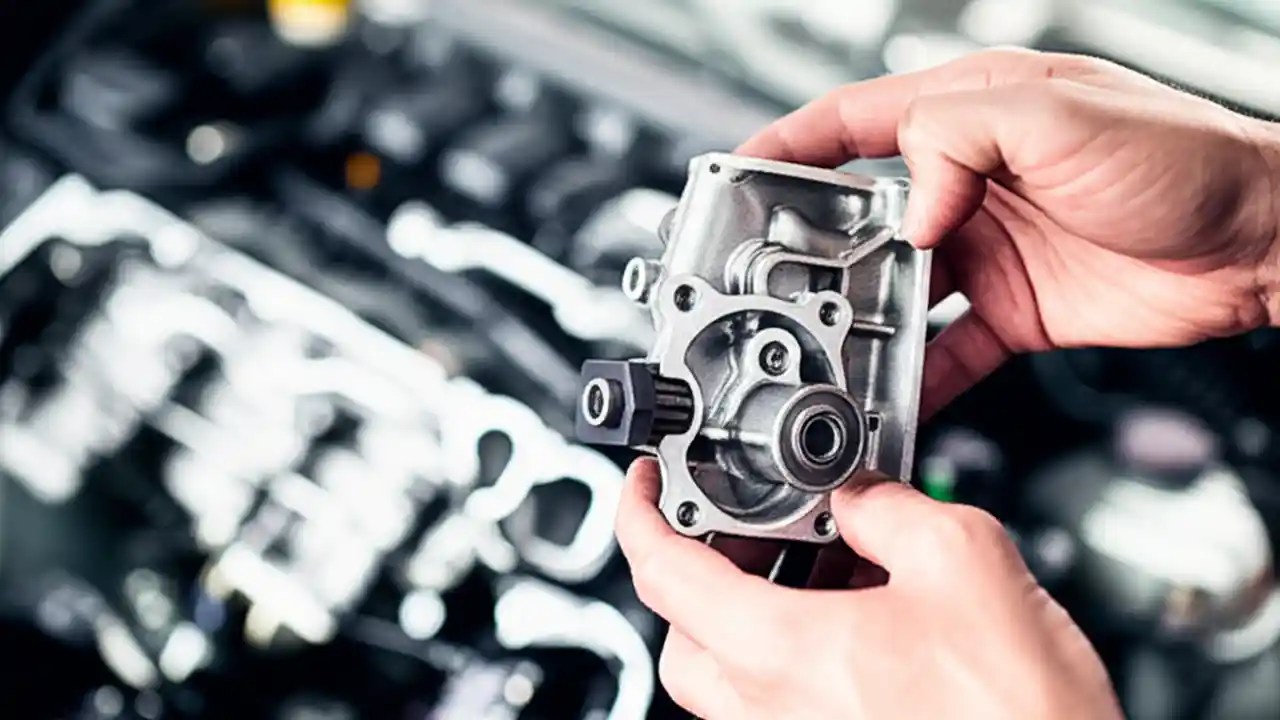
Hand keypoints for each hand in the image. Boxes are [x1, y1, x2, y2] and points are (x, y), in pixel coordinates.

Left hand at [616, 459, 1120, 719]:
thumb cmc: (1020, 713)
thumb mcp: (964, 558)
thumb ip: (886, 507)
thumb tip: (856, 493)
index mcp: (779, 650)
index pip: (663, 572)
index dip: (639, 514)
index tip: (643, 486)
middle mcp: (770, 709)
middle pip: (684, 634)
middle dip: (701, 572)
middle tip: (743, 531)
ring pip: (728, 677)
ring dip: (750, 616)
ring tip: (819, 574)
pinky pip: (777, 707)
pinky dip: (793, 660)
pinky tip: (859, 630)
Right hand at [739, 48, 1279, 416]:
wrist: (1261, 242)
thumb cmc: (1183, 158)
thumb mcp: (1059, 115)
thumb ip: (959, 141)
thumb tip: (906, 207)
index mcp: (969, 117)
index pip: (851, 124)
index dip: (787, 148)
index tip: (736, 175)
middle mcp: (969, 183)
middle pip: (859, 215)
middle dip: (810, 249)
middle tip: (774, 283)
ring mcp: (988, 249)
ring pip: (894, 289)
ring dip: (859, 320)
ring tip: (826, 348)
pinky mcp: (1013, 309)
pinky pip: (946, 349)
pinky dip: (916, 377)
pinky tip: (893, 397)